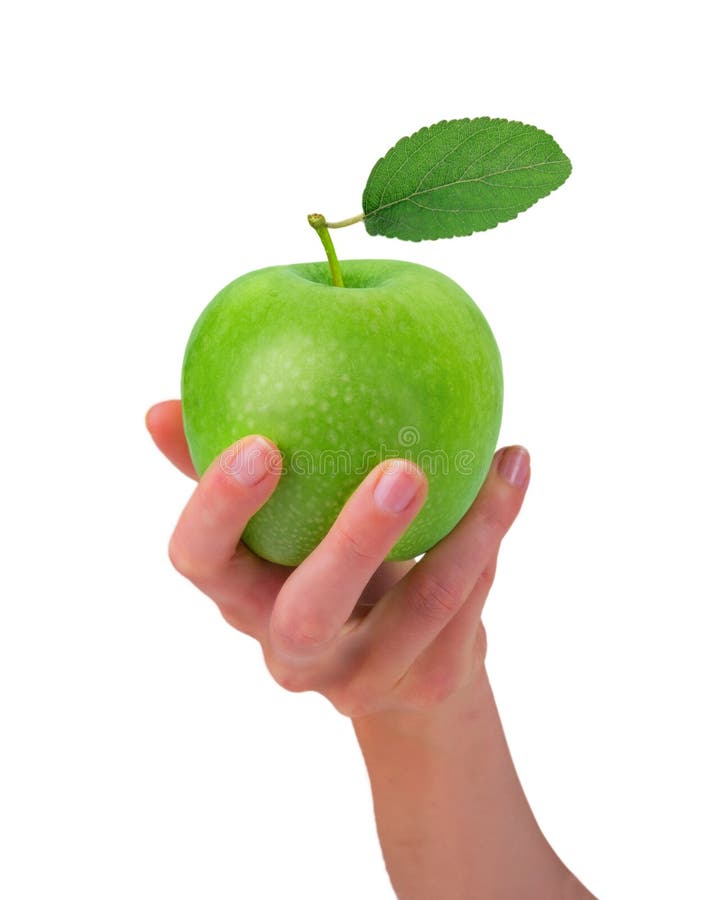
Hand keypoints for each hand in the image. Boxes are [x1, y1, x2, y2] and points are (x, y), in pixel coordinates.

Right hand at [146, 400, 529, 717]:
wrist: (396, 668)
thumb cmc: (321, 568)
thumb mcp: (275, 528)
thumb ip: (225, 472)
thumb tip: (156, 409)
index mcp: (240, 598)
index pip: (200, 562)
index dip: (218, 510)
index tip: (260, 444)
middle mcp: (291, 651)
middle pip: (308, 612)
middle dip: (353, 544)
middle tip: (401, 469)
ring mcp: (361, 679)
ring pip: (420, 611)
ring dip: (468, 533)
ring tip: (502, 460)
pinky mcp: (427, 683)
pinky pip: (467, 607)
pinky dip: (492, 536)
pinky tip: (512, 472)